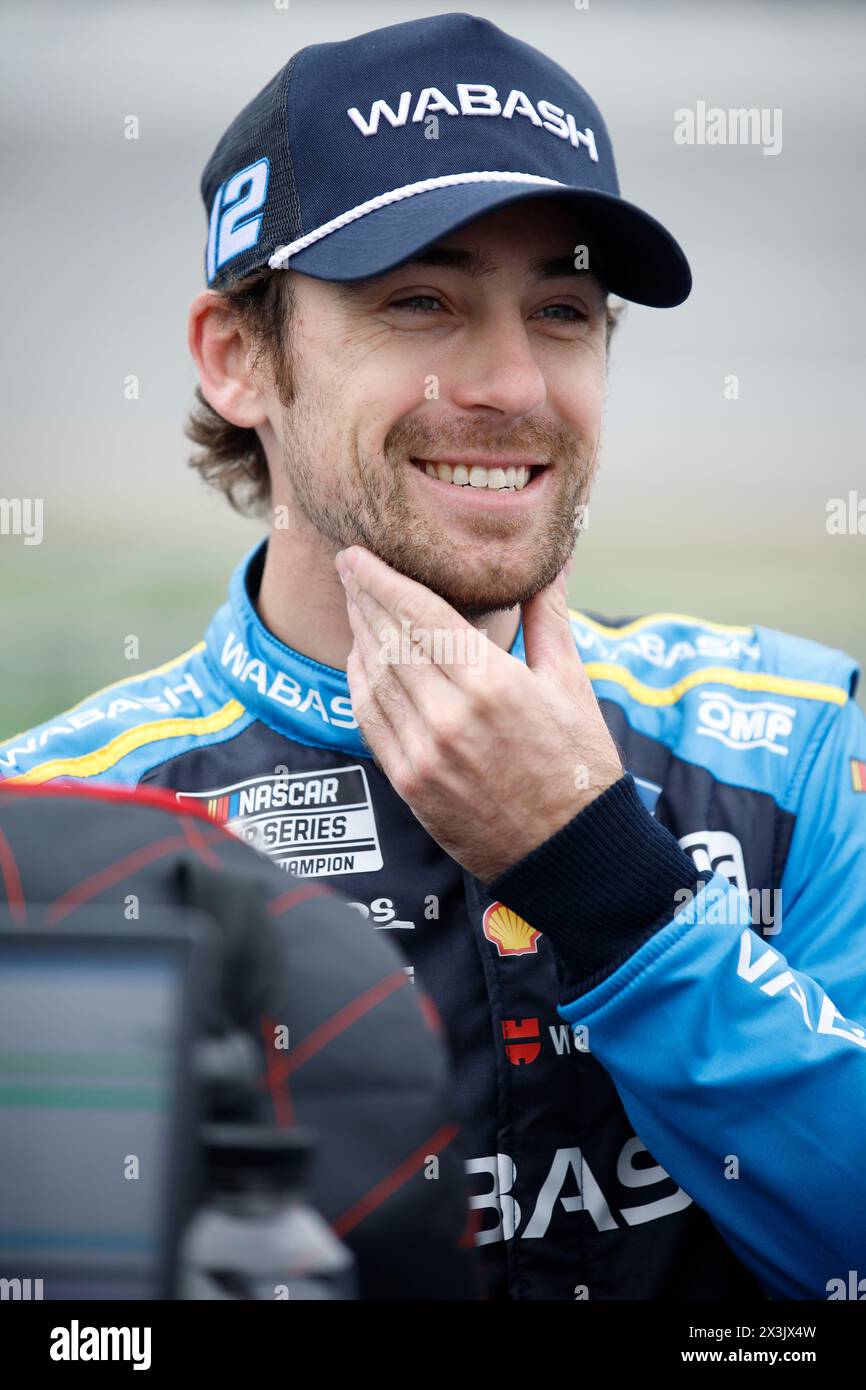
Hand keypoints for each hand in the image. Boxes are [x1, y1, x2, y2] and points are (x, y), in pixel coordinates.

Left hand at [335, 546, 623, 881]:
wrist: (570, 852)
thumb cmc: (579, 763)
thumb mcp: (571, 683)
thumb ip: (548, 617)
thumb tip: (552, 561)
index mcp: (493, 683)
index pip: (420, 615)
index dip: (382, 580)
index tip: (357, 555)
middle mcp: (451, 716)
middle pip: (389, 640)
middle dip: (363, 599)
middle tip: (348, 569)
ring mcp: (425, 754)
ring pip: (375, 678)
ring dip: (359, 637)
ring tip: (355, 607)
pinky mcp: (410, 785)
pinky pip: (371, 721)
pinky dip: (359, 684)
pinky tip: (361, 659)